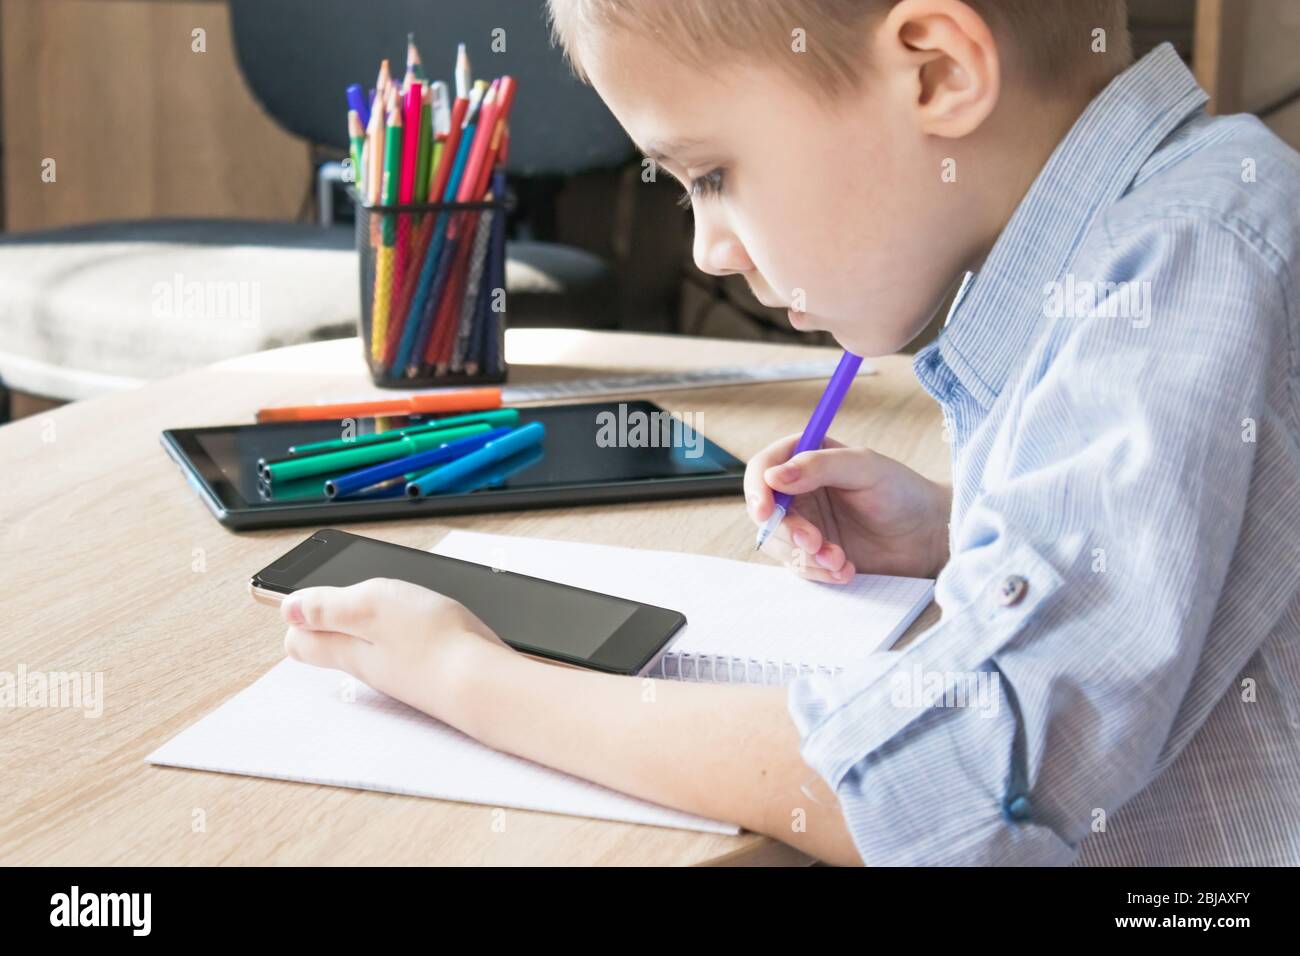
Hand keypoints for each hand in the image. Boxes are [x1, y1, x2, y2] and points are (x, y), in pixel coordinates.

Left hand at [281, 578, 513, 723]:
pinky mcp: (432, 674)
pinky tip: (428, 619)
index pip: (299, 643)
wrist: (485, 685)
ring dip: (374, 622)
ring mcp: (401, 674)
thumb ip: (328, 606)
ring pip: (372, 648)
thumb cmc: (431, 642)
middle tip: (349, 592)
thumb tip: (287, 608)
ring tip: (391, 598)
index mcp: (344, 649)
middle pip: (335, 645)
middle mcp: (368, 667)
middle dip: (335, 617)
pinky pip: (406, 652)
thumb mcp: (370, 606)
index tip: (310, 594)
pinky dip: (408, 633)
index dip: (298, 616)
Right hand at [745, 433, 951, 581]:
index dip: (758, 490)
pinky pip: (799, 567)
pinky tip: (845, 569)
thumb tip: (773, 476)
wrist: (928, 536)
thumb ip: (818, 466)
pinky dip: (819, 572)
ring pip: (779, 543)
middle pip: (765, 512)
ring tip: (840, 559)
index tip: (765, 510)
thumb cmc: (902, 492)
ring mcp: (805, 524)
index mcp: (806, 459)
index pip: (763, 469)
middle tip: (814, 541)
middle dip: (787, 531)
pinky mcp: (814, 554)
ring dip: (806, 556)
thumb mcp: (864, 467)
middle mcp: (799, 491)